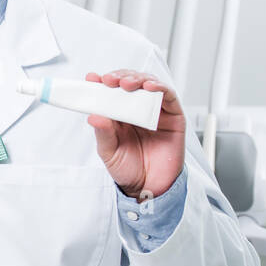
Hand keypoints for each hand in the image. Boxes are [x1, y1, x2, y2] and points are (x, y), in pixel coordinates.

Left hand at [84, 70, 185, 199]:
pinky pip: (168, 97)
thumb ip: (103, 133)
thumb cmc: (128, 169)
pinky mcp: (173, 116)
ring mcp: (155, 112)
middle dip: (120, 77)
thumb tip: (93, 116)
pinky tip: (150, 87)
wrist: (149, 188)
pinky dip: (160, 87)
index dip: (101, 82)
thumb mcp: (109, 152)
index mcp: (118, 115)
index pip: (110, 92)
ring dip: (138, 79)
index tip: (92, 78)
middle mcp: (137, 110)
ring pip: (149, 85)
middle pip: (130, 84)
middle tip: (110, 80)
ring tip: (127, 83)